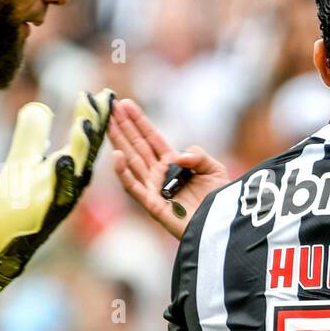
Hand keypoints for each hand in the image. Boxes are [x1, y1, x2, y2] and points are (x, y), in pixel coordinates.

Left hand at [0, 88, 115, 315]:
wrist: (4, 243)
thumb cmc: (16, 204)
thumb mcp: (21, 162)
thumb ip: (32, 134)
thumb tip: (42, 107)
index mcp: (70, 169)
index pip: (86, 137)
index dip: (95, 115)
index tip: (104, 92)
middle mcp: (72, 183)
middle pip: (88, 149)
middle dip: (96, 124)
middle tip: (105, 98)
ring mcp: (61, 197)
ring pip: (77, 168)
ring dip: (83, 146)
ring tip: (87, 121)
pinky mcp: (45, 212)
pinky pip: (58, 191)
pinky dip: (64, 175)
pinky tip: (64, 157)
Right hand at [108, 98, 230, 239]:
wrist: (222, 226)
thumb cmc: (219, 201)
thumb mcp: (214, 169)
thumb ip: (197, 156)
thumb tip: (177, 157)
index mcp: (173, 164)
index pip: (151, 138)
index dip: (139, 122)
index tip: (124, 104)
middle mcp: (159, 175)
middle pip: (137, 146)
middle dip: (123, 126)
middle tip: (110, 106)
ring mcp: (154, 189)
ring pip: (131, 162)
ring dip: (119, 142)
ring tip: (107, 123)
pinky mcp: (152, 205)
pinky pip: (134, 187)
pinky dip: (123, 173)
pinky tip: (116, 155)